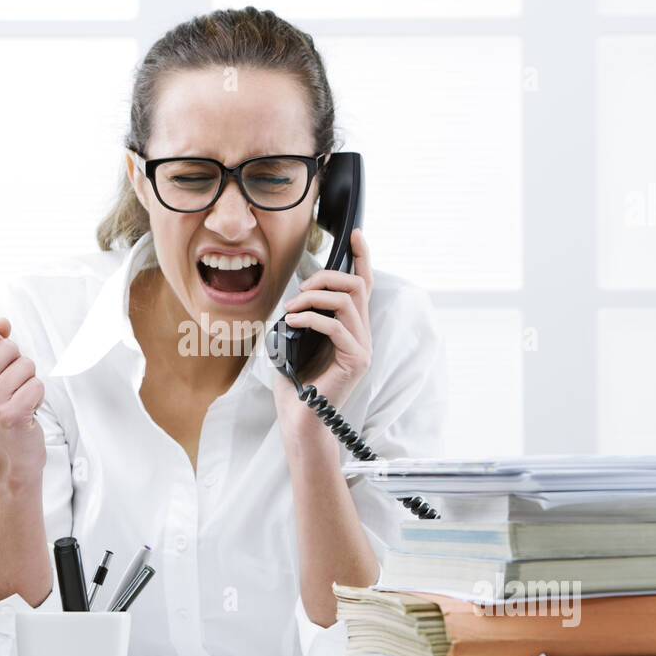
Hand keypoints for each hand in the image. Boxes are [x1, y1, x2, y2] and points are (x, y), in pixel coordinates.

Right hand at [0, 318, 45, 479]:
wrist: (9, 457)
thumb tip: (2, 322)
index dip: (0, 345)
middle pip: (9, 347)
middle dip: (18, 366)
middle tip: (10, 390)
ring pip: (27, 365)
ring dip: (29, 382)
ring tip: (18, 401)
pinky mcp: (11, 415)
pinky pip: (37, 385)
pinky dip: (38, 397)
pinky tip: (27, 412)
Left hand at [271, 228, 374, 444]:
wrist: (299, 421)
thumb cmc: (295, 386)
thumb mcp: (295, 342)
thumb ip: (303, 319)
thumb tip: (295, 299)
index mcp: (351, 328)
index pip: (364, 286)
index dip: (362, 257)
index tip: (354, 234)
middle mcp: (362, 335)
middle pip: (357, 286)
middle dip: (328, 278)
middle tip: (301, 290)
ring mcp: (362, 348)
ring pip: (349, 302)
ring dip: (316, 298)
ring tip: (291, 310)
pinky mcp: (356, 361)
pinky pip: (337, 327)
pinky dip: (312, 319)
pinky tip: (293, 322)